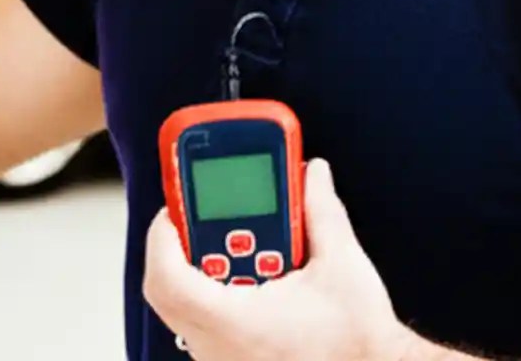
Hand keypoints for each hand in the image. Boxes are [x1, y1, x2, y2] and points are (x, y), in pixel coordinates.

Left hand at [144, 159, 412, 360]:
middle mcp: (217, 349)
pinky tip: (252, 276)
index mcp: (233, 323)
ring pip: (185, 311)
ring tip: (239, 243)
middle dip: (183, 246)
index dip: (162, 236)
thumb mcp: (342, 266)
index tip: (176, 207)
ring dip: (201, 271)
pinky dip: (216, 296)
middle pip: (168, 291)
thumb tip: (313, 176)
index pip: (166, 277)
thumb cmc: (358, 343)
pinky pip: (203, 327)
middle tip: (205, 216)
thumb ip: (322, 213)